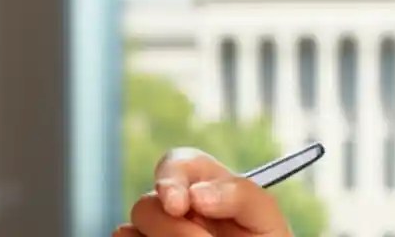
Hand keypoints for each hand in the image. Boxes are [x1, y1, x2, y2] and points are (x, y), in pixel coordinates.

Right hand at [112, 147, 291, 236]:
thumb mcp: (264, 215)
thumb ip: (240, 194)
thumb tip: (197, 193)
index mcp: (206, 186)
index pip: (177, 164)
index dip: (170, 179)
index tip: (178, 204)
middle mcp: (176, 209)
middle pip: (146, 204)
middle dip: (171, 226)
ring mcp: (158, 233)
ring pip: (130, 231)